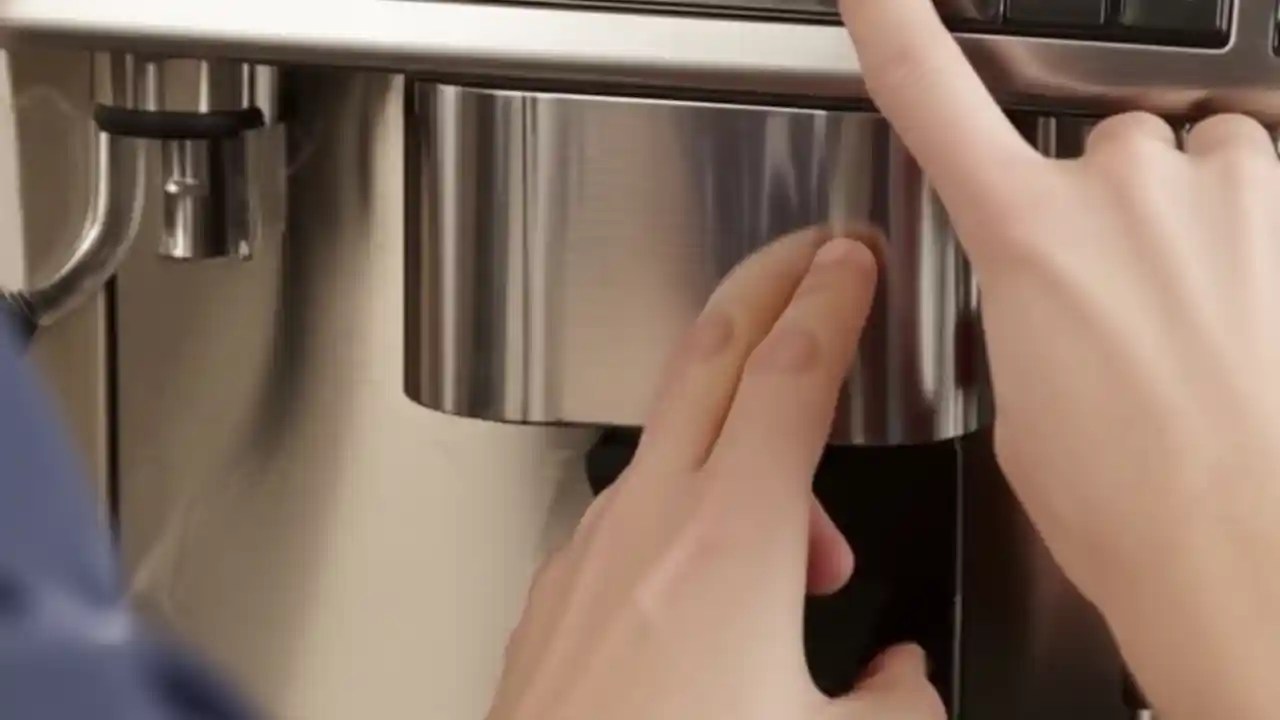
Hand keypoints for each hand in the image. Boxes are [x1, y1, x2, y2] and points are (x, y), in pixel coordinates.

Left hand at [486, 231, 943, 719]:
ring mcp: (591, 552)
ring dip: (742, 446)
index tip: (850, 262)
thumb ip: (895, 699)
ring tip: (808, 543)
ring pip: (673, 440)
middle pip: (710, 355)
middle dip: (766, 288)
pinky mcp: (560, 595)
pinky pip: (635, 513)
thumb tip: (904, 677)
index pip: (791, 374)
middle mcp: (649, 523)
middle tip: (809, 260)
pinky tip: (716, 595)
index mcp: (730, 539)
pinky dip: (688, 515)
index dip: (830, 304)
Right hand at [841, 1, 1279, 717]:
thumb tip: (1054, 284)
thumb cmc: (1127, 499)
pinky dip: (1254, 237)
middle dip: (1112, 197)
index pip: (934, 99)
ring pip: (1197, 155)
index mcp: (1025, 237)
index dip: (896, 29)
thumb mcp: (1022, 398)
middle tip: (1123, 296)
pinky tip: (1249, 316)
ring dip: (1192, 208)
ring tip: (1201, 310)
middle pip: (1104, 140)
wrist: (1245, 553)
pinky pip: (1263, 189)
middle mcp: (1122, 191)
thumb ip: (1029, 303)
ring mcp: (1224, 196)